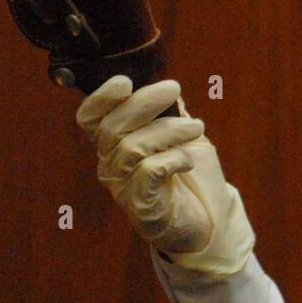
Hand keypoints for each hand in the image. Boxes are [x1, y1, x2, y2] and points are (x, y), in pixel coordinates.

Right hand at [75, 75, 255, 276]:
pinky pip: (149, 172)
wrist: (211, 221)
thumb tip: (170, 89)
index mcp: (114, 146)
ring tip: (197, 127)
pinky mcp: (142, 206)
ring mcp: (124, 188)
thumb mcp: (182, 138)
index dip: (101, 99)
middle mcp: (111, 166)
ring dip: (169, 130)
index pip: (90, 120)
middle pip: (112, 128)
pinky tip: (188, 160)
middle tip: (173, 88)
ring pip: (133, 147)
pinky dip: (172, 158)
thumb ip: (171, 113)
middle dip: (144, 103)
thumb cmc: (192, 177)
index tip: (125, 81)